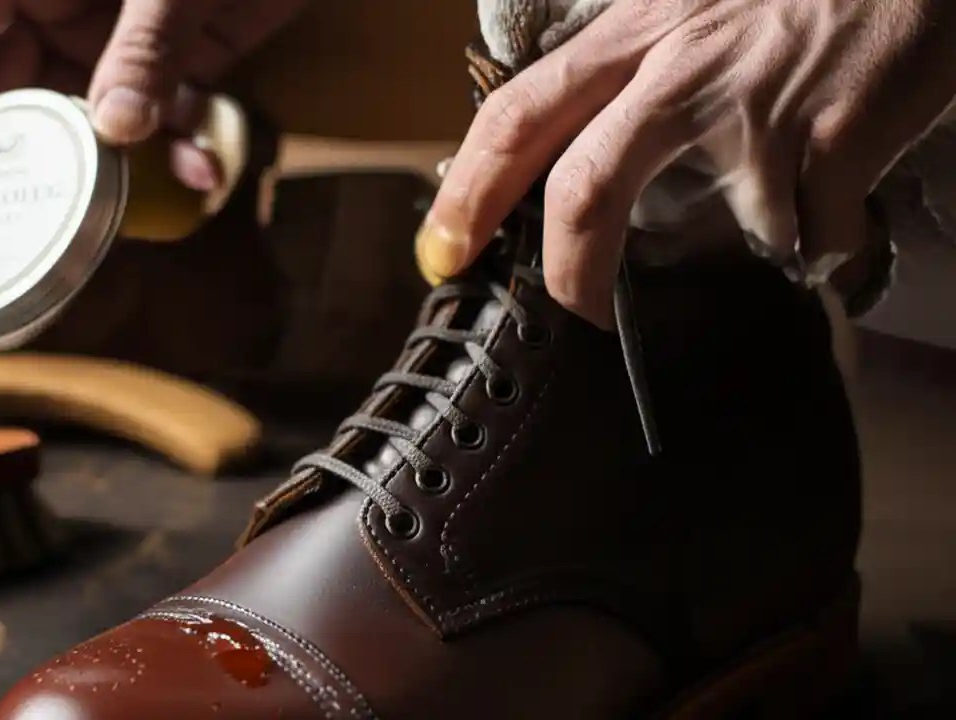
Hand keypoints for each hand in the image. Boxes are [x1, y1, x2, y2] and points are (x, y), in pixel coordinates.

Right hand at [0, 0, 306, 189]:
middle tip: (35, 213)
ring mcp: (123, 28)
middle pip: (21, 85)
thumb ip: (145, 45)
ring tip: (128, 212)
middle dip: (36, 150)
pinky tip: (201, 176)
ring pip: (98, 112)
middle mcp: (62, 1)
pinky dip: (183, 145)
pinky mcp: (184, 48)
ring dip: (119, 164)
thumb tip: (119, 128)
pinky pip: (167, 109)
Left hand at [418, 0, 955, 326]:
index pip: (520, 115)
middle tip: (569, 315)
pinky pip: (812, 232)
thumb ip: (630, 75)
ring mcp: (757, 104)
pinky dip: (824, 239)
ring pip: (719, 222)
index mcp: (636, 31)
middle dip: (567, 272)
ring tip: (783, 216)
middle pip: (585, 186)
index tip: (442, 252)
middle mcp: (683, 62)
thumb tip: (572, 162)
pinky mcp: (833, 138)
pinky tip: (841, 203)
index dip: (470, 191)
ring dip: (748, 241)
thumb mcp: (689, 10)